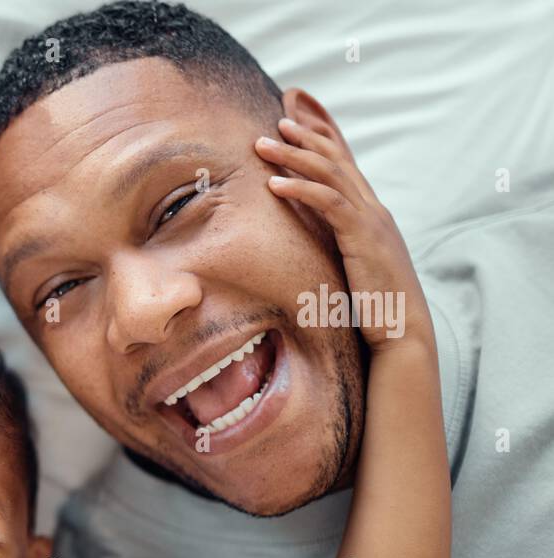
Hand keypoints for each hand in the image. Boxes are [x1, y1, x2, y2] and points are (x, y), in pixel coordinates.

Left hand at [255, 117, 429, 350]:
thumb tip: (305, 238)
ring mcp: (371, 220)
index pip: (345, 163)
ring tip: (264, 144)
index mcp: (370, 214)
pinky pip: (329, 203)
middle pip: (337, 158)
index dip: (324, 136)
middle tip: (276, 121)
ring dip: (294, 156)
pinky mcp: (363, 237)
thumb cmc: (372, 307)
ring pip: (331, 173)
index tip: (296, 117)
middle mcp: (374, 209)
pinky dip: (300, 190)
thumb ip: (332, 245)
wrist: (402, 331)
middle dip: (306, 136)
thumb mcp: (348, 267)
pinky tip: (274, 185)